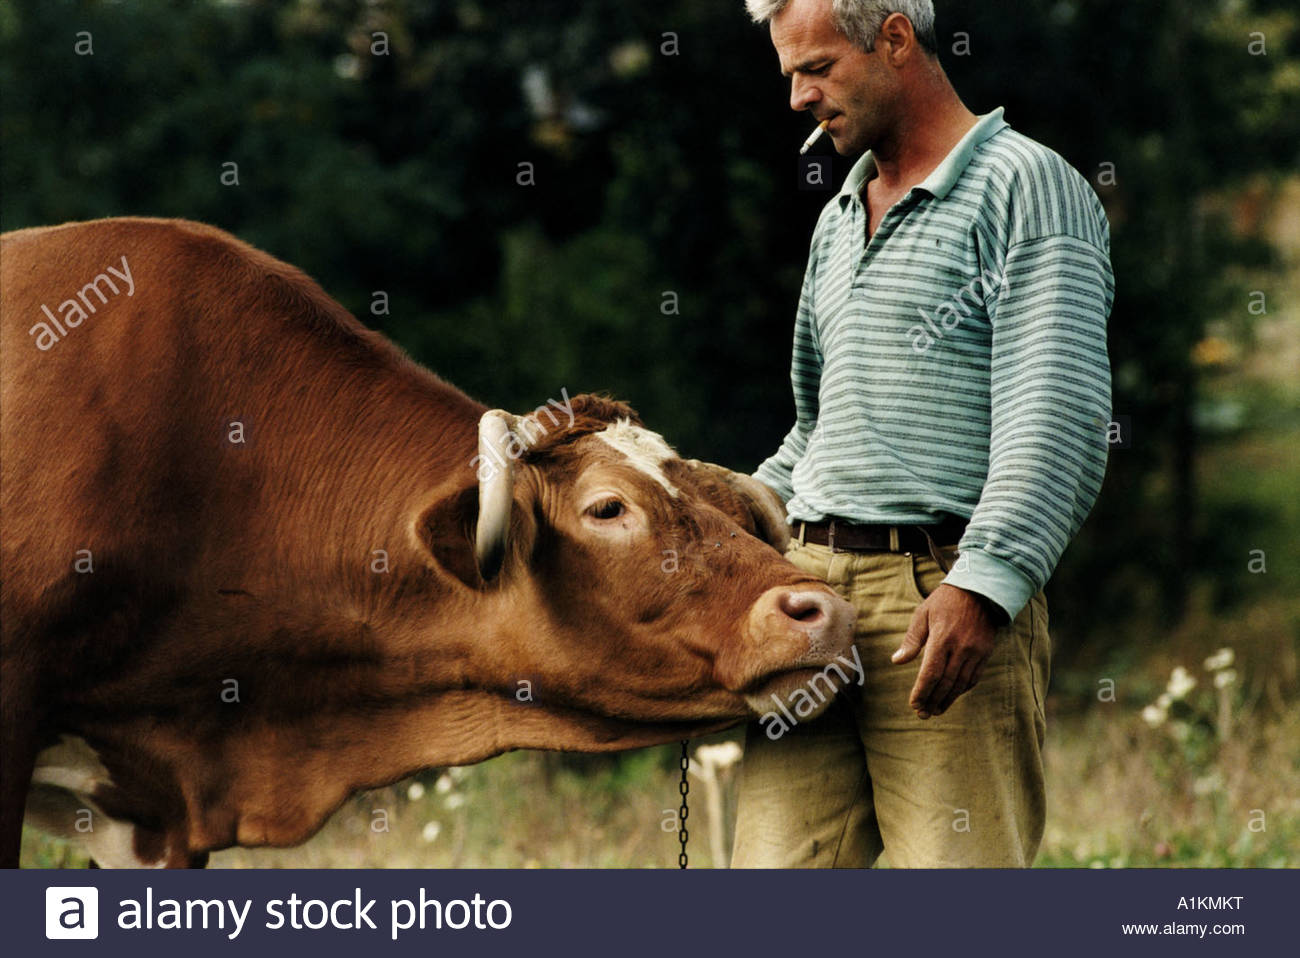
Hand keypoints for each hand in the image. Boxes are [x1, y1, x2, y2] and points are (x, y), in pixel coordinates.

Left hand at [891, 583, 998, 718]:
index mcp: (942, 638)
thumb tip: (897, 661)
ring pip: (961, 683)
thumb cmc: (945, 601)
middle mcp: (961, 648)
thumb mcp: (922, 614)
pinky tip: (952, 696)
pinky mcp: (985, 653)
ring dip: (947, 700)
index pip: (931, 673)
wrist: (979, 590)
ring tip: (936, 710)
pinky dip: (962, 690)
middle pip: (946, 683)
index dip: (922, 692)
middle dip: (933, 701)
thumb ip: (911, 640)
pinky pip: (974, 677)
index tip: (914, 704)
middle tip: (923, 714)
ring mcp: (976, 652)